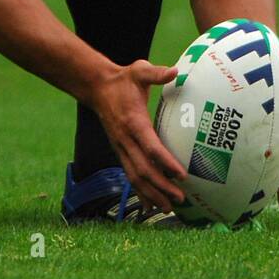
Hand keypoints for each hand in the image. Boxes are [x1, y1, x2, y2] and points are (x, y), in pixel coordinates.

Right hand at [90, 60, 186, 212]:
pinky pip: (130, 175)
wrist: (97, 88)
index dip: (165, 162)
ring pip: (135, 177)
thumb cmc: (123, 79)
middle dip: (161, 186)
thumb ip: (156, 72)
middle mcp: (125, 140)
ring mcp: (121, 148)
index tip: (181, 174)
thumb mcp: (138, 70)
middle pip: (143, 169)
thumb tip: (175, 71)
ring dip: (151, 194)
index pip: (150, 147)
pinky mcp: (120, 152)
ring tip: (169, 208)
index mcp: (133, 122)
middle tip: (180, 198)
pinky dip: (140, 192)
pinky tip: (150, 206)